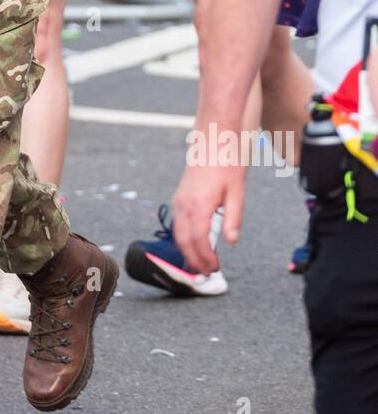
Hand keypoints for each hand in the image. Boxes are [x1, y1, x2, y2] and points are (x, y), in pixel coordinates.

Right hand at [172, 160, 245, 275]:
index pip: (199, 240)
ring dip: (188, 251)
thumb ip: (233, 218)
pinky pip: (178, 223)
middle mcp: (185, 204)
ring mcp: (180, 200)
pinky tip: (194, 244)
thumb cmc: (227, 163)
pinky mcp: (180, 197)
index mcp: (199, 204)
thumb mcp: (236, 192)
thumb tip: (231, 241)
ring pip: (178, 233)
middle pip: (184, 241)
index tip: (215, 269)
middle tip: (207, 274)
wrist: (214, 140)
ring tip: (200, 264)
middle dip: (194, 260)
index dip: (205, 258)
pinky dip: (184, 238)